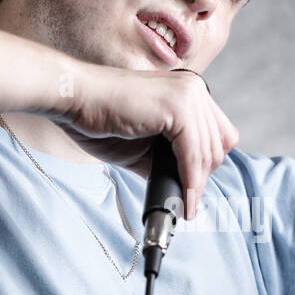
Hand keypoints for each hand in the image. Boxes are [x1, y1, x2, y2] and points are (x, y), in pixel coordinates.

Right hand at [51, 65, 238, 218]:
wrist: (75, 99)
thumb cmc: (101, 118)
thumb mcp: (144, 146)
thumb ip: (168, 160)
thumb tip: (185, 188)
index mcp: (188, 93)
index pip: (217, 134)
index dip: (206, 164)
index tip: (193, 189)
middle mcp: (193, 89)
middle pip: (219, 145)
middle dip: (203, 177)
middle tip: (187, 202)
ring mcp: (188, 95)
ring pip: (209, 152)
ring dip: (197, 184)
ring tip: (185, 205)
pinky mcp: (177, 107)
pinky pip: (194, 154)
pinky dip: (190, 180)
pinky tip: (184, 198)